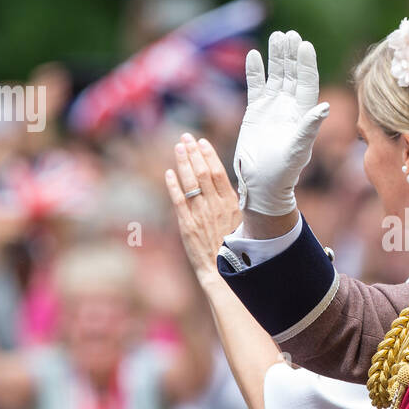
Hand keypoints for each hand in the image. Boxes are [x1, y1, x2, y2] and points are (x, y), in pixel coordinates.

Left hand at [165, 133, 240, 280]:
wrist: (222, 271)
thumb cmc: (232, 248)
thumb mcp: (239, 222)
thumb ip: (230, 203)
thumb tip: (226, 185)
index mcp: (231, 205)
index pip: (219, 173)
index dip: (209, 155)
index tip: (202, 142)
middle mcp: (216, 206)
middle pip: (203, 173)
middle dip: (194, 153)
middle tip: (186, 138)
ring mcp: (201, 215)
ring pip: (191, 182)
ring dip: (183, 162)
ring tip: (178, 147)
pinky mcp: (187, 225)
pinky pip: (179, 200)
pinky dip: (173, 185)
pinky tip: (169, 172)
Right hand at [234, 30, 329, 215]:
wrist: (261, 183)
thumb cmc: (283, 171)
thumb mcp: (298, 149)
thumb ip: (309, 127)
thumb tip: (325, 107)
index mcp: (304, 114)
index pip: (307, 83)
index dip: (306, 64)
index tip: (305, 45)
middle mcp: (290, 107)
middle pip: (293, 74)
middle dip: (291, 54)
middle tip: (290, 34)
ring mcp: (273, 107)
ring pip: (276, 75)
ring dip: (276, 57)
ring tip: (277, 36)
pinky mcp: (256, 110)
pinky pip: (256, 85)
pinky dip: (255, 70)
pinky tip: (254, 54)